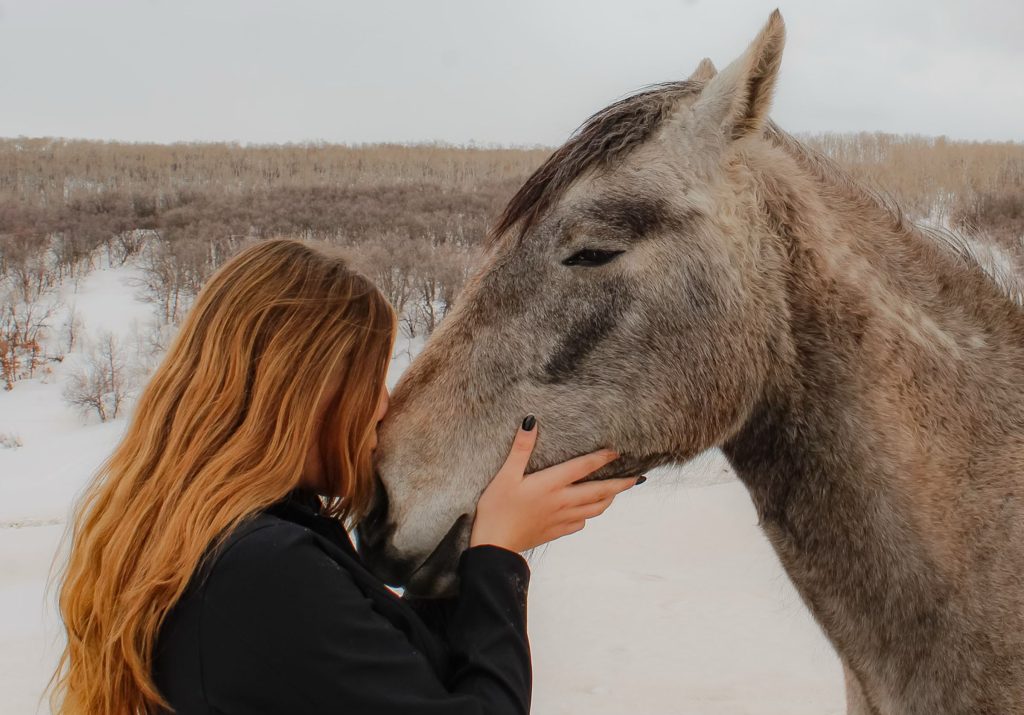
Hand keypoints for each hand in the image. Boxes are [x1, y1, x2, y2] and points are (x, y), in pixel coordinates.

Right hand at [469, 415, 642, 552]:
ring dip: (609, 500)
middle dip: (619, 484)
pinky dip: (588, 515)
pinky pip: (580, 523)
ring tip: (617, 493)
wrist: (494, 545)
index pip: (583, 468)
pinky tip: (587, 512)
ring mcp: (561, 519)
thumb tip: (531, 423)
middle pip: (599, 491)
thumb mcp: (505, 475)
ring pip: (594, 509)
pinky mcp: (555, 532)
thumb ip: (520, 449)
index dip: (602, 458)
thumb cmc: (496, 509)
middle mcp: (562, 501)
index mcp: (551, 485)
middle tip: (637, 478)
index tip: (617, 451)